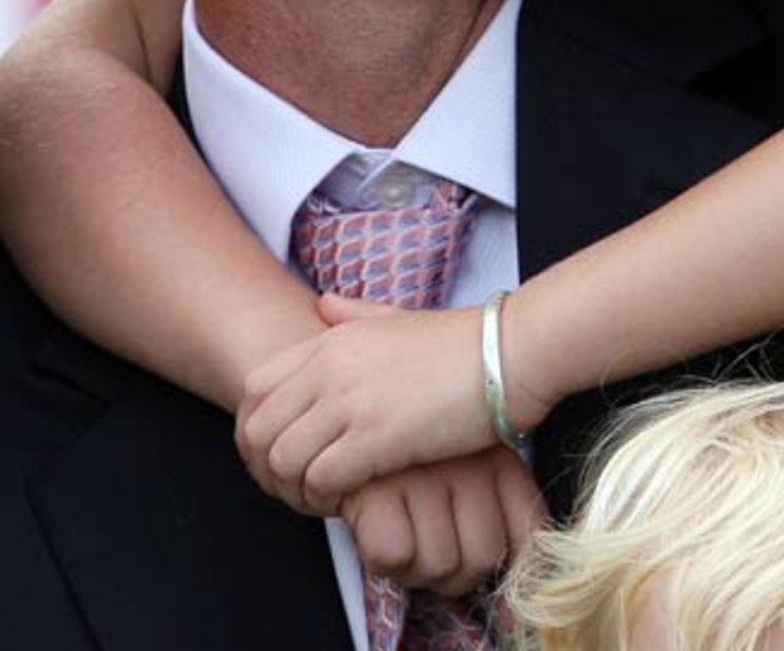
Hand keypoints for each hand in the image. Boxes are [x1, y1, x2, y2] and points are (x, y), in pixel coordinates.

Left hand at [236, 297, 548, 511]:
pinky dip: (327, 500)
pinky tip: (354, 500)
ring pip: (282, 460)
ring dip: (298, 489)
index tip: (288, 453)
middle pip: (258, 430)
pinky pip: (320, 480)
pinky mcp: (376, 438)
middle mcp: (330, 367)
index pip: (255, 388)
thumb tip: (322, 303)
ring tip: (329, 497)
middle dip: (270, 469)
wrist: (509, 352)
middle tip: (303, 486)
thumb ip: (355, 315)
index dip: (260, 429)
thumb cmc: (462, 343)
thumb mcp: (400, 318)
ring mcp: (350, 401)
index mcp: (332, 340)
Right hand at [342, 449, 545, 595]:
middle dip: (453, 569)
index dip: (505, 561)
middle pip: (481, 559)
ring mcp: (423, 476)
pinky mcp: (377, 490)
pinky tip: (378, 523)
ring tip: (404, 528)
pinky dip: (380, 554)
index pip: (528, 533)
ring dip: (415, 566)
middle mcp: (466, 464)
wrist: (346, 428)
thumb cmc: (415, 464)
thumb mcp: (476, 472)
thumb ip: (506, 523)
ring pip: (439, 564)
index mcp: (498, 458)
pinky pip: (394, 556)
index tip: (479, 556)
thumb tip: (516, 601)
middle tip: (430, 538)